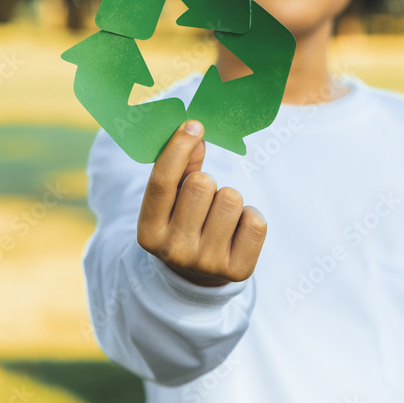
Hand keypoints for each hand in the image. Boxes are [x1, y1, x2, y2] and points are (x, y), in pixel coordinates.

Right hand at [137, 120, 266, 286]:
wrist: (197, 277)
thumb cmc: (181, 223)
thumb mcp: (170, 201)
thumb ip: (179, 168)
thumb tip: (194, 131)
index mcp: (148, 232)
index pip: (162, 182)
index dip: (179, 149)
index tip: (194, 125)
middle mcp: (174, 251)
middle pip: (201, 185)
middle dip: (207, 181)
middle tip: (204, 198)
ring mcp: (206, 263)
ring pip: (232, 199)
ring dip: (229, 199)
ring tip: (220, 215)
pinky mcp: (237, 271)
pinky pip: (255, 221)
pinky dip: (250, 217)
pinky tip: (237, 229)